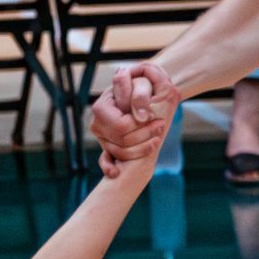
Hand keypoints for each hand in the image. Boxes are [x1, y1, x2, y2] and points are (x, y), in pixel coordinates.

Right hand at [90, 61, 173, 177]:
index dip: (139, 124)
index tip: (153, 117)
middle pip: (122, 140)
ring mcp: (102, 136)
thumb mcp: (142, 85)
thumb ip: (140, 93)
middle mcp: (97, 124)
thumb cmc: (141, 87)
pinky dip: (109, 167)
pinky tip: (114, 173)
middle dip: (144, 135)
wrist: (141, 94)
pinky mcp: (107, 145)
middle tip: (161, 125)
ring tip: (158, 135)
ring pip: (120, 152)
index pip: (121, 126)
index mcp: (101, 108)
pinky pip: (105, 161)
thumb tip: (142, 116)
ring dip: (142, 147)